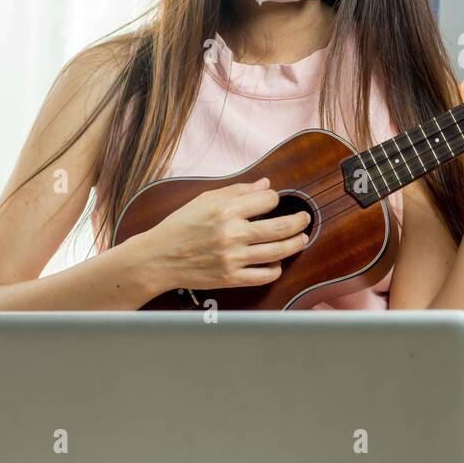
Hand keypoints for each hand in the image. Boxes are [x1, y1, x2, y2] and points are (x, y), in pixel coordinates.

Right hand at [141, 177, 309, 291]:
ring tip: (303, 238)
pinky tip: (277, 262)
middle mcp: (231, 233)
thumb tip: (266, 184)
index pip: (268, 200)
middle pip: (281, 227)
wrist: (158, 258)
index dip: (275, 199)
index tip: (274, 201)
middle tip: (305, 218)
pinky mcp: (231, 278)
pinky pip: (264, 275)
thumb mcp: (205, 200)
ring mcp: (233, 258)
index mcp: (225, 210)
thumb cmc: (180, 226)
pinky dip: (276, 269)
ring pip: (278, 251)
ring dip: (296, 243)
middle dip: (300, 221)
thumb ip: (238, 191)